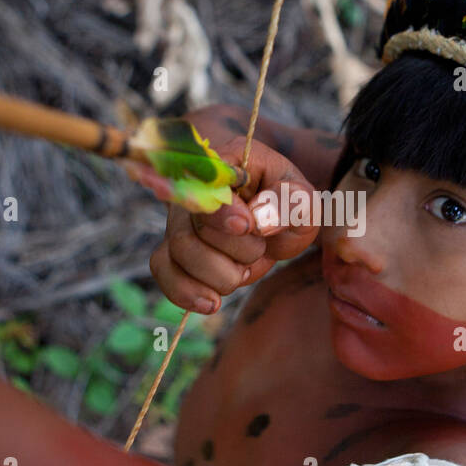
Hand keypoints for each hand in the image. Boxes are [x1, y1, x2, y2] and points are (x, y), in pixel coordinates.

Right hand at [148, 134, 318, 312]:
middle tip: (261, 247)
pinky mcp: (175, 250)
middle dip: (236, 251)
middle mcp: (194, 189)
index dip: (223, 213)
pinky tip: (211, 303)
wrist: (275, 215)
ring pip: (179, 254)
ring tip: (245, 271)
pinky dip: (185, 292)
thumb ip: (289, 203)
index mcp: (227, 162)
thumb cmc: (287, 203)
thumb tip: (260, 219)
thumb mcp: (302, 198)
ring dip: (220, 275)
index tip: (246, 225)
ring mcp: (181, 220)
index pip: (206, 186)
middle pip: (194, 229)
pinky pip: (164, 272)